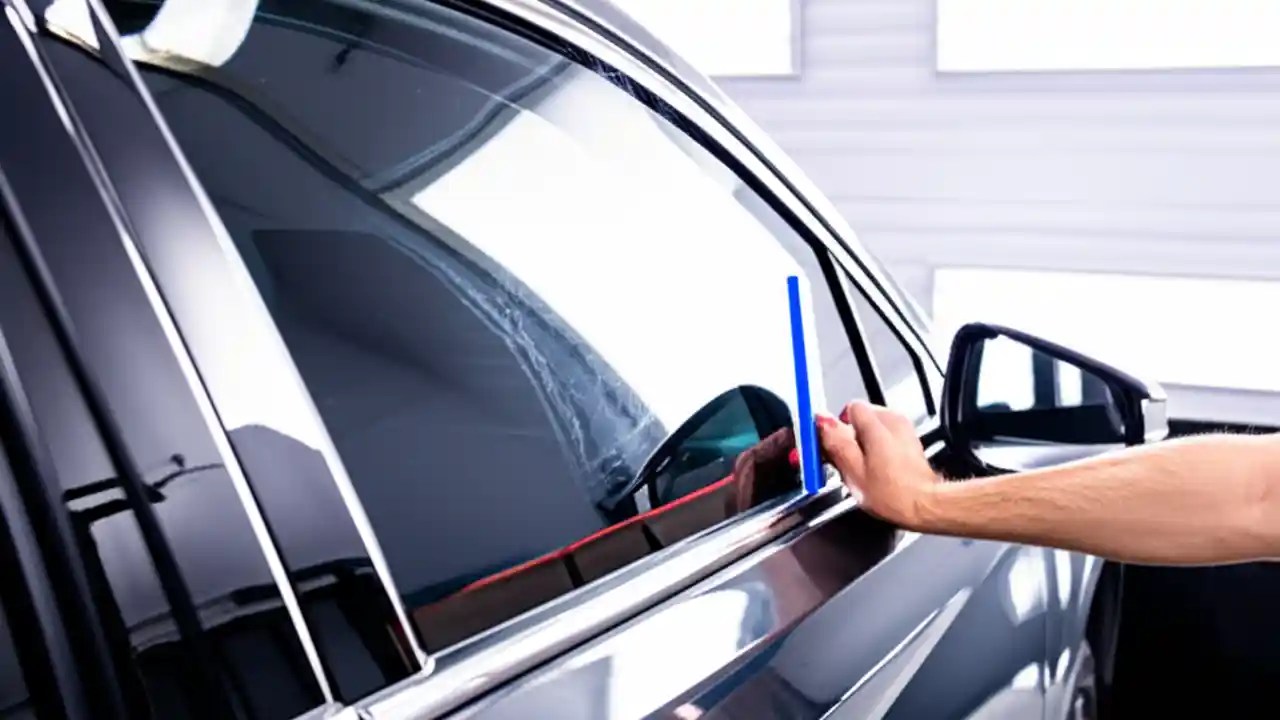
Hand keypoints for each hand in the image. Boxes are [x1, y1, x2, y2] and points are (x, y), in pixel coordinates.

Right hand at [817, 401, 938, 527]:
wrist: (924, 505)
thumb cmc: (893, 494)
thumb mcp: (854, 471)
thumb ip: (836, 441)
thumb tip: (822, 420)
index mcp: (876, 423)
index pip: (849, 408)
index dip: (836, 427)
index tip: (832, 445)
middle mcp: (892, 420)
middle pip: (860, 417)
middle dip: (850, 437)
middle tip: (847, 463)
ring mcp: (904, 429)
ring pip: (873, 427)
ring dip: (864, 443)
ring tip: (863, 469)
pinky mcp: (910, 441)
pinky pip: (886, 436)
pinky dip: (878, 449)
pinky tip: (877, 470)